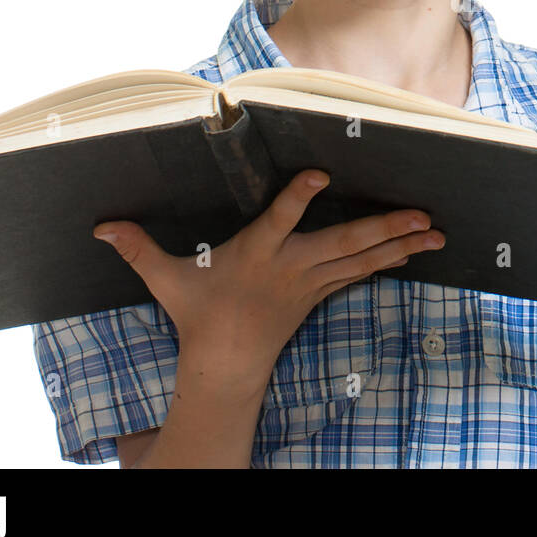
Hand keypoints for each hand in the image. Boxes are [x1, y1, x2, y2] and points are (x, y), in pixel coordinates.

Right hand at [90, 169, 444, 390]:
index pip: (279, 220)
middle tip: (422, 213)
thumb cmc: (199, 313)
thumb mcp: (167, 281)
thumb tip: (99, 226)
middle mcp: (292, 266)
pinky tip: (417, 248)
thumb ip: (139, 248)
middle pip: (343, 243)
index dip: (299, 198)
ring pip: (363, 258)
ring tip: (437, 231)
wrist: (227, 363)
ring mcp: (312, 281)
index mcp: (257, 254)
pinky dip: (390, 258)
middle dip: (385, 229)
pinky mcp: (322, 291)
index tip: (320, 174)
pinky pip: (362, 272)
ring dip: (401, 243)